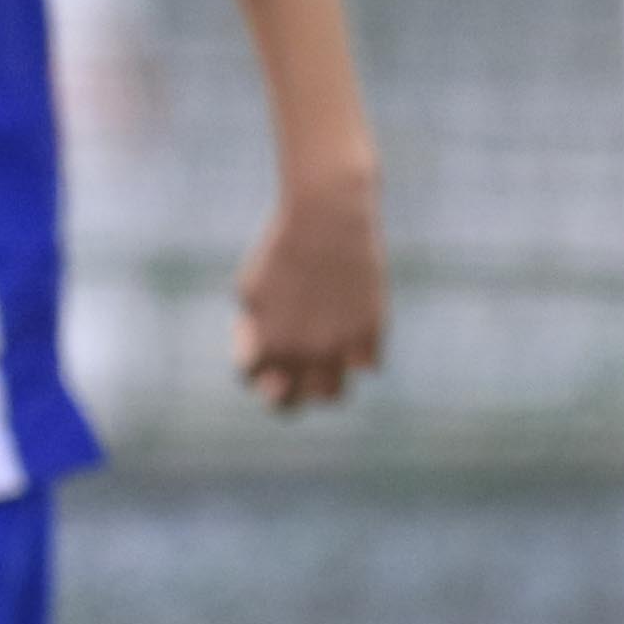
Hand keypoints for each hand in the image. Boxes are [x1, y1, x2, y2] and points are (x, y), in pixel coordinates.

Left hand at [229, 172, 384, 411]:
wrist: (327, 219)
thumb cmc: (283, 251)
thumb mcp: (250, 290)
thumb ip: (253, 333)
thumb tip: (263, 366)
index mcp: (266, 343)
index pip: (258, 384)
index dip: (260, 369)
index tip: (267, 348)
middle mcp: (302, 353)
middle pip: (290, 404)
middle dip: (289, 389)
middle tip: (294, 371)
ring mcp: (340, 347)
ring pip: (333, 396)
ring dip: (326, 381)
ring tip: (325, 357)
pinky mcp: (373, 334)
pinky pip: (369, 366)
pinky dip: (362, 352)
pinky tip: (355, 324)